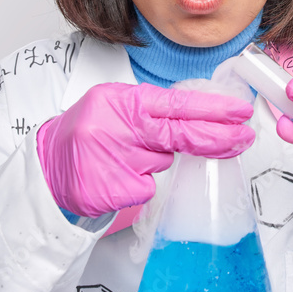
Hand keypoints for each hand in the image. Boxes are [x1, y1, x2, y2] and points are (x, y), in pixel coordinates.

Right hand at [37, 82, 254, 216]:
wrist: (49, 164)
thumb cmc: (90, 131)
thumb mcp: (117, 104)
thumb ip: (153, 109)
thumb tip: (201, 116)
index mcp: (124, 101)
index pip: (178, 103)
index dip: (213, 109)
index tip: (240, 112)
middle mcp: (121, 127)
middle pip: (181, 134)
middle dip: (218, 138)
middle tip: (243, 138)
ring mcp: (118, 160)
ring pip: (163, 162)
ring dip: (154, 160)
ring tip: (124, 154)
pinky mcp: (115, 190)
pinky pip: (148, 187)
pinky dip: (138, 183)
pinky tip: (117, 175)